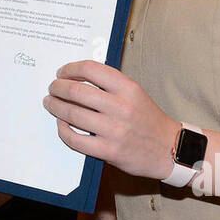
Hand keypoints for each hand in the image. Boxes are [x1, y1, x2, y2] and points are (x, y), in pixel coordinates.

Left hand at [44, 60, 179, 178]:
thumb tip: (76, 78)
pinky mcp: (109, 151)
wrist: (168, 148)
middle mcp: (121, 107)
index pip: (91, 69)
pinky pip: (75, 139)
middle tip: (52, 88)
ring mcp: (114, 130)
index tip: (62, 72)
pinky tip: (61, 125)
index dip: (70, 69)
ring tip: (50, 103)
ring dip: (55, 107)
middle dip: (58, 88)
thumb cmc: (148, 118)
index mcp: (128, 88)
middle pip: (76, 91)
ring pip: (72, 114)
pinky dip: (63, 130)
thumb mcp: (135, 94)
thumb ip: (110, 85)